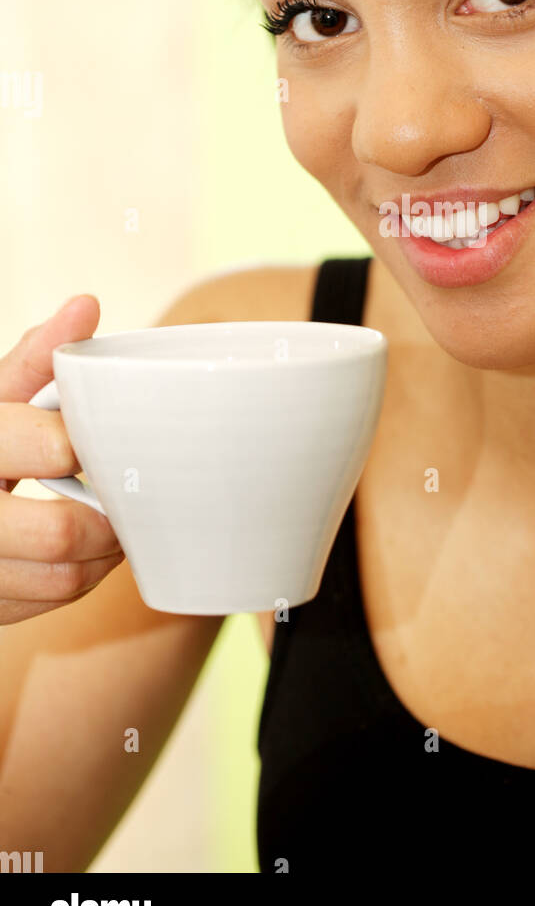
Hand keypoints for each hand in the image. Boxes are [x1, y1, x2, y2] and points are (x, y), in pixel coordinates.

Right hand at [0, 297, 123, 624]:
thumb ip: (36, 358)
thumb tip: (86, 304)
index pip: (50, 450)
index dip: (90, 450)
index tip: (102, 441)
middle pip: (61, 534)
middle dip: (109, 517)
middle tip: (126, 494)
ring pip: (62, 578)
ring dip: (105, 553)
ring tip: (115, 520)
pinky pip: (49, 601)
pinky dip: (80, 578)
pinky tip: (87, 549)